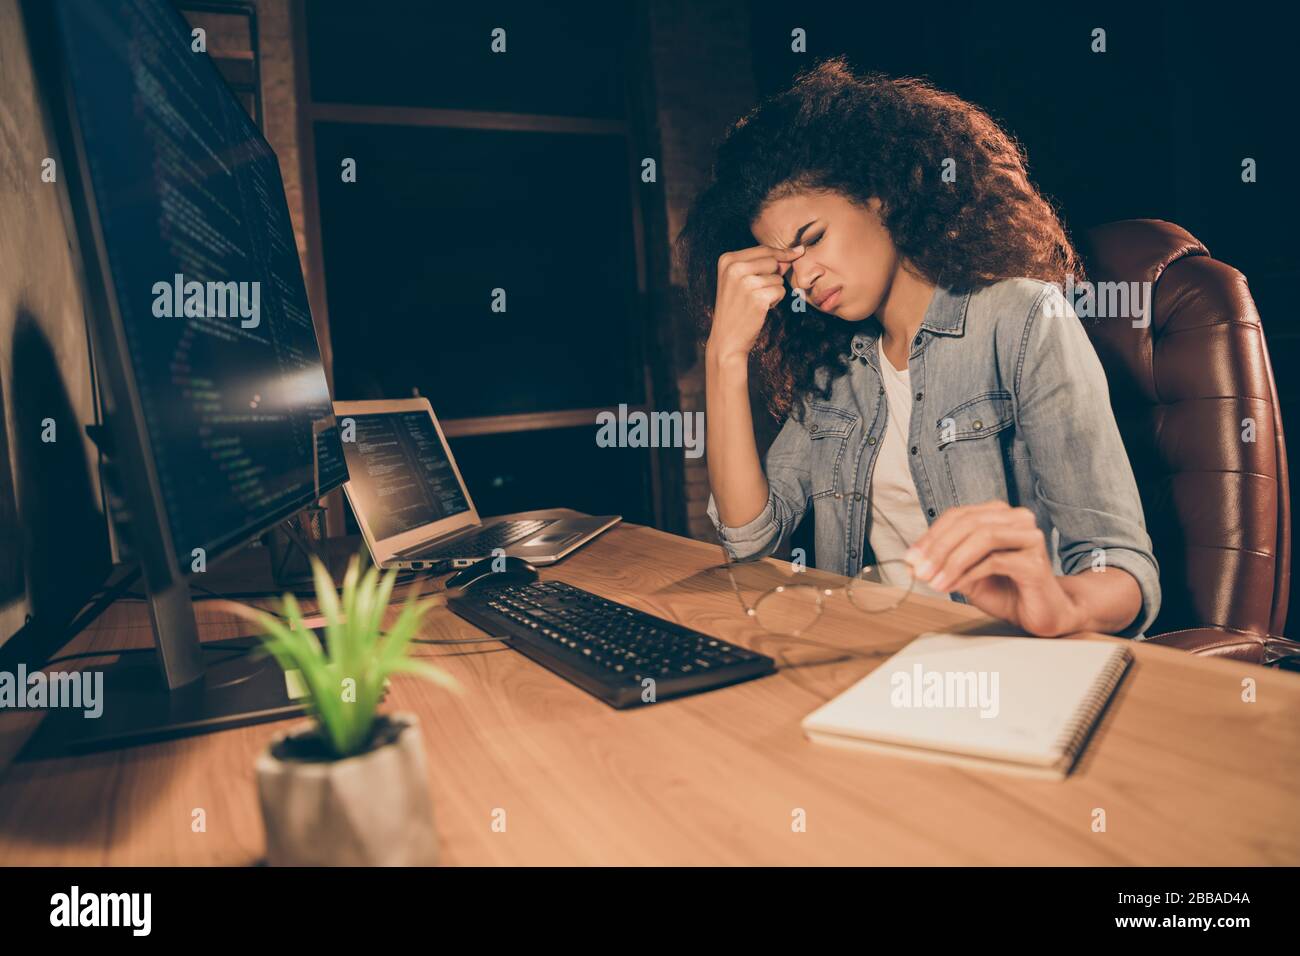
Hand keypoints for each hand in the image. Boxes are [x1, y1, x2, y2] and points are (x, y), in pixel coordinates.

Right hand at [705, 243, 804, 364]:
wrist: (727, 338)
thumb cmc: (736, 308)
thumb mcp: (740, 280)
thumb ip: (762, 264)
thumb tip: (795, 252)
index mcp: (727, 260)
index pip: (763, 250)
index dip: (781, 253)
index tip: (798, 251)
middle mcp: (734, 268)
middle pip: (772, 260)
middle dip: (773, 275)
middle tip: (757, 291)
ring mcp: (746, 283)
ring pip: (778, 277)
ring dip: (773, 290)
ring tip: (755, 301)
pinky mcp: (758, 297)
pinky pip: (781, 290)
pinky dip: (776, 300)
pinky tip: (762, 308)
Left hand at [904, 501, 1083, 636]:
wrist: (1040, 614)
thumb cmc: (1005, 591)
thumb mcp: (966, 574)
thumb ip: (944, 563)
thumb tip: (913, 562)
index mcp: (998, 515)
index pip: (958, 516)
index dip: (931, 536)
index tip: (910, 558)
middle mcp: (1016, 519)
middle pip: (969, 523)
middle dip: (938, 548)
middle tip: (919, 571)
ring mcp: (1029, 537)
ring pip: (982, 537)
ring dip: (952, 561)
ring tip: (935, 582)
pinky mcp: (1035, 561)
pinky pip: (995, 561)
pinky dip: (969, 573)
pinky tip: (954, 587)